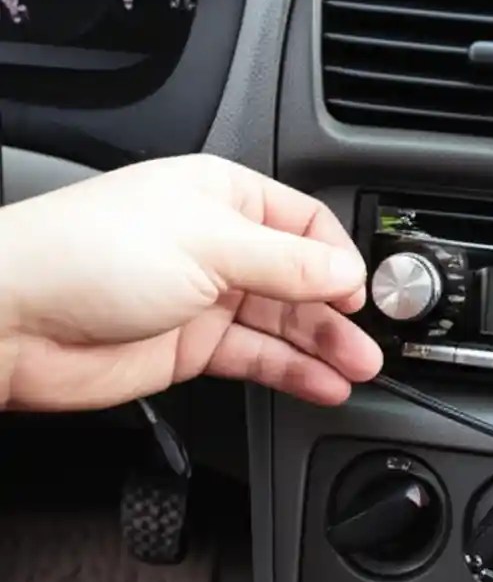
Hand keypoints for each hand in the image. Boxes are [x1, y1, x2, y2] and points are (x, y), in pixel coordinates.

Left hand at [0, 154, 381, 410]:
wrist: (9, 320)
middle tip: (367, 342)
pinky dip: (293, 372)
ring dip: (324, 347)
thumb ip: (287, 264)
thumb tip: (347, 273)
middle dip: (339, 311)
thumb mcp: (206, 246)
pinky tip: (322, 385)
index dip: (339, 259)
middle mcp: (219, 245)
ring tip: (358, 370)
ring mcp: (205, 298)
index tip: (361, 292)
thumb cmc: (85, 257)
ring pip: (285, 323)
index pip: (306, 225)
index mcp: (223, 196)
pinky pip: (258, 357)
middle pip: (302, 279)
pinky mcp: (191, 346)